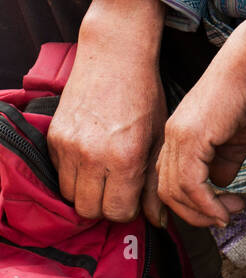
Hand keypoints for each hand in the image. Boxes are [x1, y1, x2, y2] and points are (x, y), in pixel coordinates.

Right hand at [47, 0, 167, 224]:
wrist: (115, 56)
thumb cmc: (144, 94)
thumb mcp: (158, 137)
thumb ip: (155, 183)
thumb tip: (158, 220)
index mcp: (124, 157)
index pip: (118, 212)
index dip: (128, 208)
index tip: (134, 194)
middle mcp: (92, 156)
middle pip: (90, 210)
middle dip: (106, 204)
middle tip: (119, 186)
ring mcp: (69, 146)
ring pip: (70, 196)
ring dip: (87, 190)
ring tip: (104, 171)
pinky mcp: (54, 137)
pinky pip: (59, 173)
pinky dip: (73, 172)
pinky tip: (91, 154)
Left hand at [156, 11, 245, 227]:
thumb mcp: (236, 136)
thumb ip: (225, 162)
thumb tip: (220, 186)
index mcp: (179, 134)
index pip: (171, 181)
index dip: (190, 205)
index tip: (219, 212)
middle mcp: (172, 136)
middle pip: (168, 192)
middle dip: (195, 215)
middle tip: (225, 217)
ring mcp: (179, 136)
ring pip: (176, 192)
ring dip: (203, 213)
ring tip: (229, 213)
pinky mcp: (192, 137)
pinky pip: (191, 184)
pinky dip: (207, 204)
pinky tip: (224, 209)